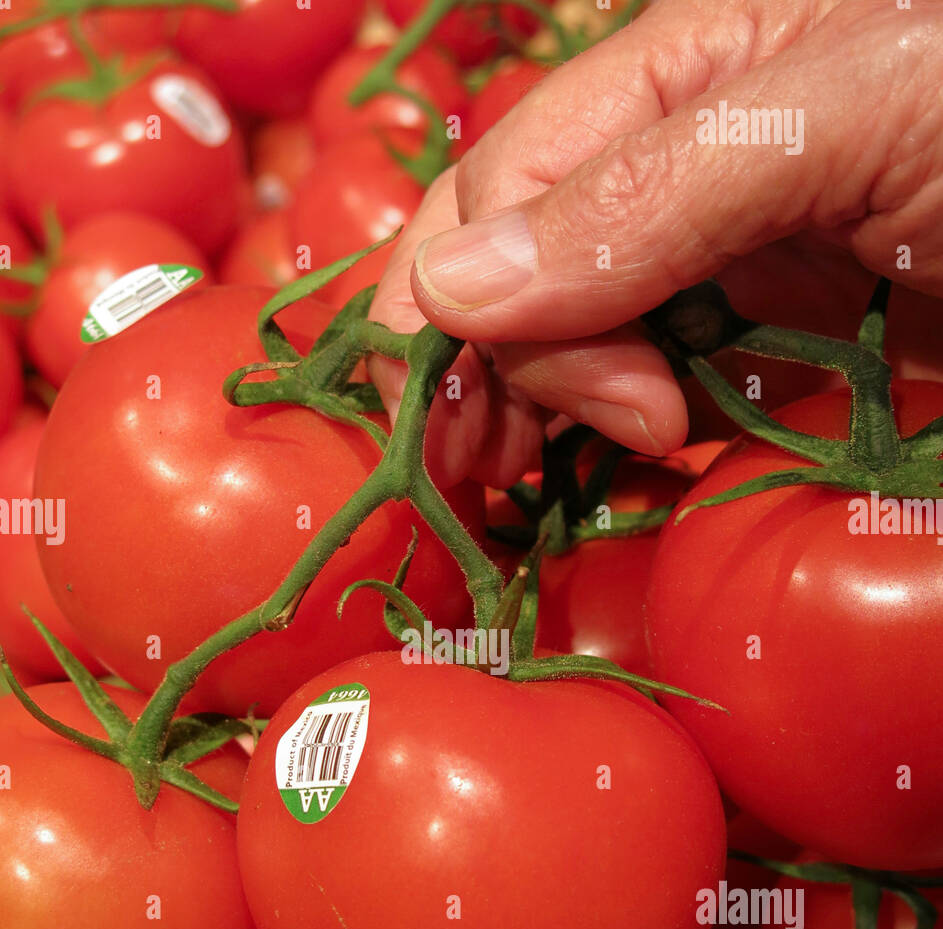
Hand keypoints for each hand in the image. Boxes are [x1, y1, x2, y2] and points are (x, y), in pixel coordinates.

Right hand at [371, 0, 942, 485]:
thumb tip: (456, 285)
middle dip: (487, 366)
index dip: (505, 303)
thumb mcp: (849, 115)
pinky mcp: (755, 352)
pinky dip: (605, 439)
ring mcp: (713, 268)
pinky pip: (640, 394)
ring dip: (528, 413)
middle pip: (509, 261)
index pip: (509, 182)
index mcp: (677, 70)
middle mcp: (673, 170)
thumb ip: (653, 190)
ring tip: (531, 482)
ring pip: (559, 335)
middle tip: (497, 473)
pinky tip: (600, 471)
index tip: (603, 408)